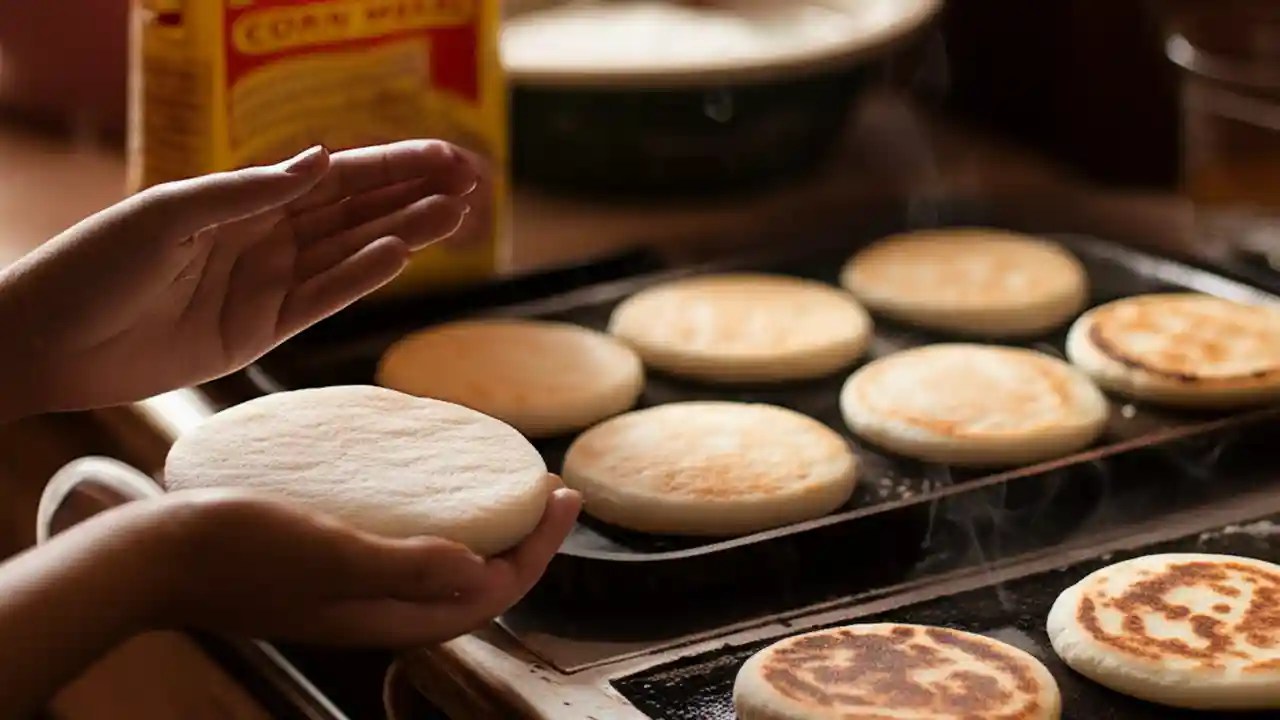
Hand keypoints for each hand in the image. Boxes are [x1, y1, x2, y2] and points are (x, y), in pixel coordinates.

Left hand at [0, 141, 484, 416]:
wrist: (49, 343)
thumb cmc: (94, 264)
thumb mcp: (169, 213)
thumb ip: (250, 192)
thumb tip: (322, 160)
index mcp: (240, 201)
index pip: (331, 178)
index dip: (390, 166)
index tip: (444, 156)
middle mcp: (262, 239)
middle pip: (354, 213)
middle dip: (413, 196)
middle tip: (471, 184)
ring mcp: (264, 286)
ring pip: (349, 254)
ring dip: (403, 233)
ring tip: (457, 216)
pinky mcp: (259, 332)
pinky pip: (321, 301)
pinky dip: (360, 280)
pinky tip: (399, 257)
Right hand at [148, 480, 580, 645]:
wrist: (148, 555)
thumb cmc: (233, 549)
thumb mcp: (328, 551)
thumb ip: (406, 566)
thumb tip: (482, 571)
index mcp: (386, 615)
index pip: (490, 595)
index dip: (538, 552)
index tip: (564, 499)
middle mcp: (376, 612)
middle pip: (474, 585)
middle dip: (522, 542)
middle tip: (549, 491)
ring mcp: (350, 593)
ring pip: (441, 570)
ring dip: (483, 533)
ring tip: (505, 490)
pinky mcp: (325, 569)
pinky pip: (403, 552)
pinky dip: (435, 525)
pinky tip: (428, 491)